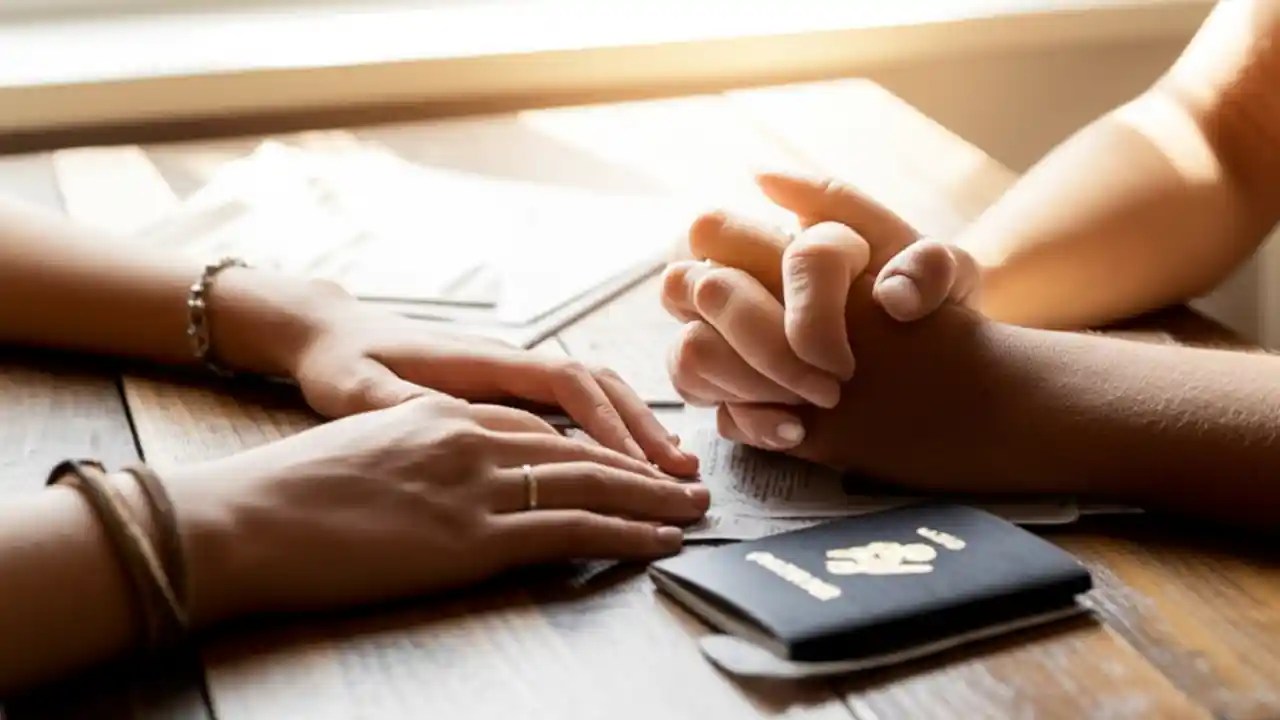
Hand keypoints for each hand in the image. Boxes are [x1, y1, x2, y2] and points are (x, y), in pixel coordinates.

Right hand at [165, 395, 709, 625]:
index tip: (636, 457)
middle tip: (688, 478)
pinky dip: (624, 533)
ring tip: (691, 509)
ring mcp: (475, 483)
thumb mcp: (371, 443)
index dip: (600, 440)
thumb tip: (458, 470)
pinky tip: (658, 538)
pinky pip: (571, 528)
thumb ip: (426, 446)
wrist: (244, 516)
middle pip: (581, 444)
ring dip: (649, 497)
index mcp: (448, 412)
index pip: (547, 422)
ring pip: (590, 481)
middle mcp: (472, 435)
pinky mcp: (471, 535)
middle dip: (642, 462)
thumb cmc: (293, 488)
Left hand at [217, 277, 696, 476]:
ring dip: (635, 426)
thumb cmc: (344, 363)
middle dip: (641, 428)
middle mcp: (510, 360)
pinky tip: (629, 457)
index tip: (635, 465)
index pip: (564, 383)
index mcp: (482, 361)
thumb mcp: (359, 390)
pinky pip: (576, 403)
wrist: (333, 334)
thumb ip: (403, 406)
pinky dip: (611, 427)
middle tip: (680, 474)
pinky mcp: (510, 387)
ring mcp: (514, 372)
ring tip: (674, 467)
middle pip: (597, 384)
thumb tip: (448, 421)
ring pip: (595, 391)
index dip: (605, 422)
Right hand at [661, 174, 979, 448]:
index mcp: (816, 233)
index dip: (814, 310)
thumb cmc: (927, 303)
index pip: (794, 253)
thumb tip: (891, 295)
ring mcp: (722, 313)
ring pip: (689, 337)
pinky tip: (793, 432)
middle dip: (766, 342)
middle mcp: (754, 262)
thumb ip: (930, 271)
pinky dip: (738, 413)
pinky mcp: (715, 364)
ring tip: (804, 409)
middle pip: (714, 284)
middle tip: (824, 388)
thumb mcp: (949, 279)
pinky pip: (690, 383)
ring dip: (746, 380)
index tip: (848, 365)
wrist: (919, 353)